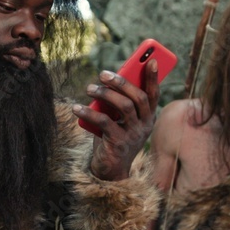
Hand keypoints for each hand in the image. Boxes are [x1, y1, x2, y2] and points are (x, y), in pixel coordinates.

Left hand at [75, 61, 159, 180]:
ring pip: (124, 107)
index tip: (150, 60)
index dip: (153, 77)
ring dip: (105, 94)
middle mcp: (144, 125)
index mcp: (148, 117)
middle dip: (121, 82)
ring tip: (89, 88)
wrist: (110, 169)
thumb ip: (119, 103)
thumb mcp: (120, 119)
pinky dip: (88, 113)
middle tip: (103, 74)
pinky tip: (76, 108)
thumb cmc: (114, 137)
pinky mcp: (118, 143)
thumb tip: (108, 81)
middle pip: (138, 98)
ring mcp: (133, 135)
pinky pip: (104, 123)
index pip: (153, 94)